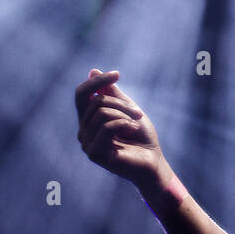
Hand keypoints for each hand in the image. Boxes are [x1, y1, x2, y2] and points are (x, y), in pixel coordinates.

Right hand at [74, 68, 166, 186]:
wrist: (153, 161)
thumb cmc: (141, 137)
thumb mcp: (128, 109)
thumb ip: (111, 93)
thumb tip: (92, 71)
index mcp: (88, 120)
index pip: (82, 94)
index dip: (97, 81)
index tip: (117, 74)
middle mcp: (83, 131)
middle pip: (96, 102)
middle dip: (121, 103)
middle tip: (139, 113)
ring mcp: (87, 143)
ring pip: (102, 113)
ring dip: (125, 115)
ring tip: (136, 124)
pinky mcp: (94, 153)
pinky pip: (107, 127)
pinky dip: (124, 124)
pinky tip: (133, 130)